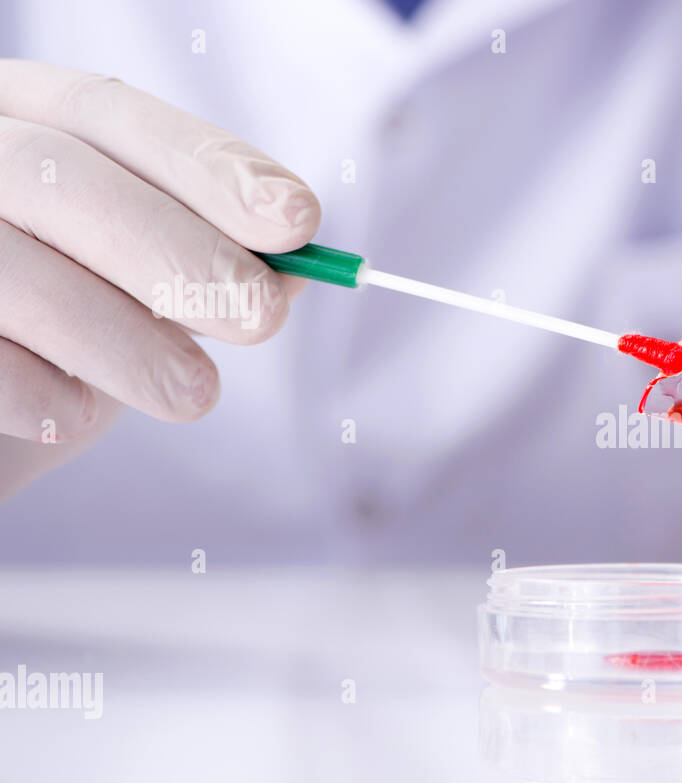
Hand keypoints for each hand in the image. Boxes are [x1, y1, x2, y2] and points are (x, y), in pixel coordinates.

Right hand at [0, 60, 319, 492]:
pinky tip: (75, 415)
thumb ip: (206, 262)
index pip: (107, 114)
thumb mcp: (136, 288)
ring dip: (126, 340)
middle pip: (57, 175)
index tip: (299, 221)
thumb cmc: (59, 336)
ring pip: (13, 268)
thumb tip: (297, 269)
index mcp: (15, 120)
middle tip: (262, 317)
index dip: (208, 165)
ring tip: (196, 394)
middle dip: (180, 251)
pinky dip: (38, 392)